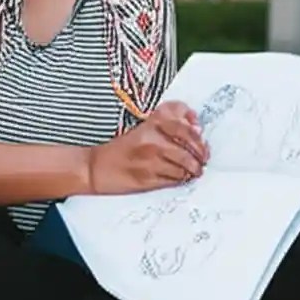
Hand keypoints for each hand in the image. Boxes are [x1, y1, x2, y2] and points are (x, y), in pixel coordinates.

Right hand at [86, 102, 209, 194]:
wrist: (96, 167)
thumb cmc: (122, 147)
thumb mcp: (144, 126)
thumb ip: (170, 120)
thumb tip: (195, 125)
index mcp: (152, 123)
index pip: (185, 125)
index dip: (197, 133)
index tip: (201, 138)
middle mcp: (152, 140)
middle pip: (190, 148)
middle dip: (200, 155)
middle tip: (203, 158)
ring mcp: (151, 160)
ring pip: (185, 166)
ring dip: (193, 169)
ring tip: (195, 170)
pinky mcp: (148, 178)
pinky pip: (174, 179)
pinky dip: (181, 178)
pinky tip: (180, 176)